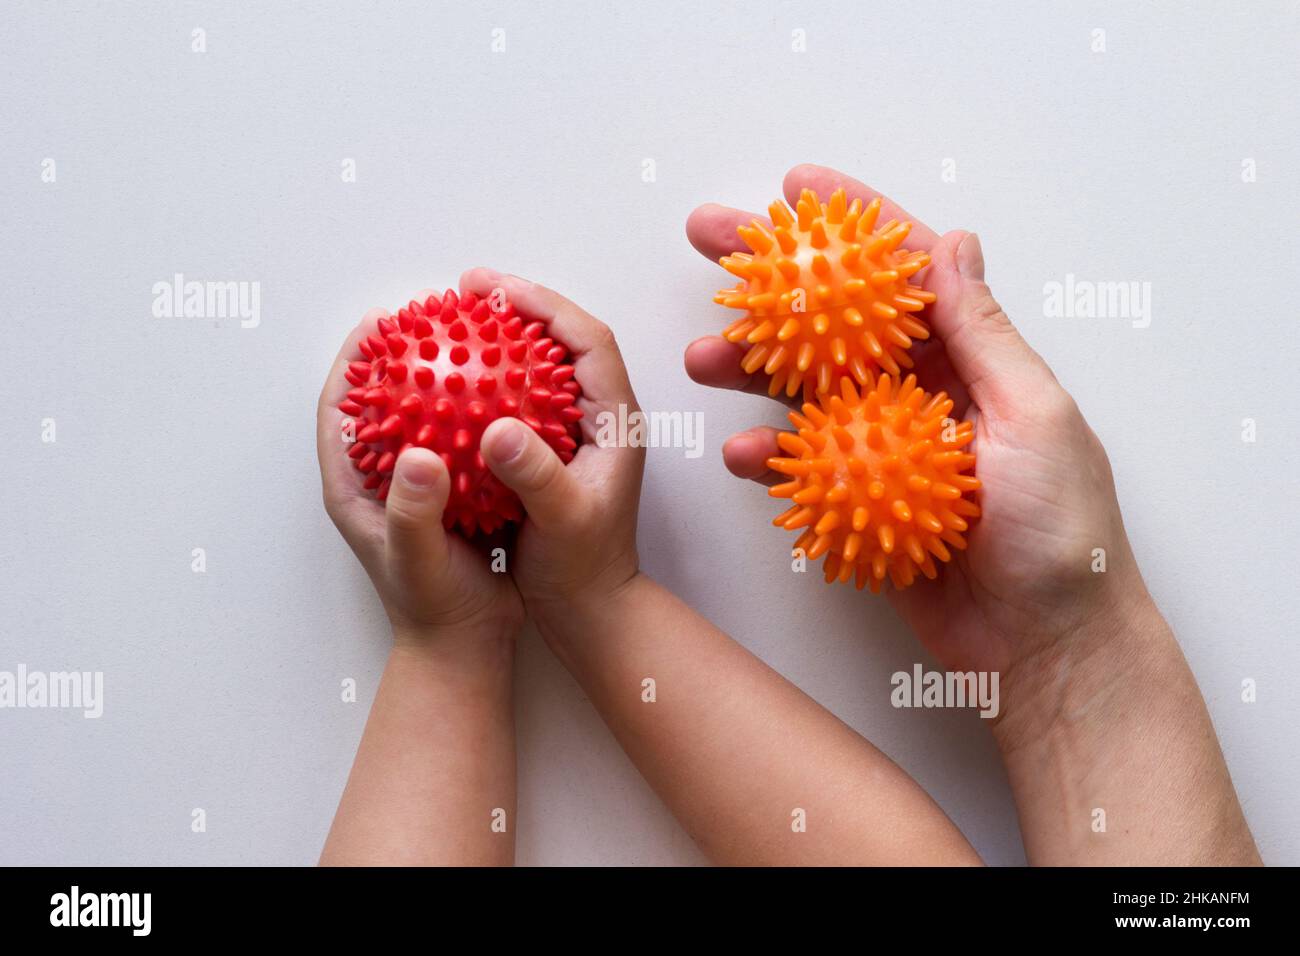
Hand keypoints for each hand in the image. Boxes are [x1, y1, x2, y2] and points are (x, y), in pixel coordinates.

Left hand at [317, 300, 523, 639]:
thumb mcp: (419, 559)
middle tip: (429, 317)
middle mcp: (379, 483)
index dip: (353, 361)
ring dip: (439, 380)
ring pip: (421, 419)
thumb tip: (419, 456)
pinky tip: (511, 396)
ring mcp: (413, 490)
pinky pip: (459, 442)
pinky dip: (477, 415)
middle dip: (397, 356)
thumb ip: (414, 511)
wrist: (464, 648)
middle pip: (378, 403)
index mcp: (353, 490)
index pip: (340, 410)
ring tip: (469, 341)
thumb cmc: (434, 609)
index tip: (380, 320)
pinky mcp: (448, 498)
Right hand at [457, 268, 644, 623]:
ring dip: (502, 336)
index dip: (546, 305)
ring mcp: (574, 433)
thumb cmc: (584, 571)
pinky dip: (487, 380)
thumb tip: (499, 429)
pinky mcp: (550, 451)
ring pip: (539, 364)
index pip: (588, 340)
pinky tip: (448, 381)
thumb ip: (536, 476)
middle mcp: (598, 417)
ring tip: (457, 318)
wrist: (590, 611)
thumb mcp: (564, 523)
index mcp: (615, 422)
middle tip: (468, 288)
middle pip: (563, 339)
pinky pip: (518, 398)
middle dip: (519, 305)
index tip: (496, 289)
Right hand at [685, 164, 1152, 677]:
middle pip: (835, 318)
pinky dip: (766, 458)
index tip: (797, 188)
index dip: (852, 222)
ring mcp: (884, 447)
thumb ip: (984, 335)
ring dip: (750, 368)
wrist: (1047, 645)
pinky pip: (800, 467)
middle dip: (773, 278)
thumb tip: (953, 242)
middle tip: (710, 240)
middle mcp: (921, 393)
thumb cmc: (1064, 532)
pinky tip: (738, 450)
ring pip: (802, 390)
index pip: (906, 270)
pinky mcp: (858, 502)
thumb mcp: (1033, 417)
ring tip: (700, 355)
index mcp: (972, 360)